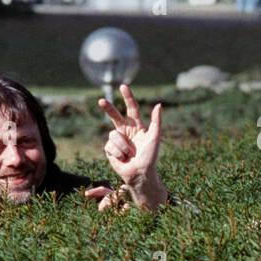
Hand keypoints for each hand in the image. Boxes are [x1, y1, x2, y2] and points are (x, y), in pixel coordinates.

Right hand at [96, 84, 167, 210]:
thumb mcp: (155, 137)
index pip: (131, 109)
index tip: (123, 86)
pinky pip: (109, 145)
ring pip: (113, 135)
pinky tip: (123, 159)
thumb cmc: (150, 156)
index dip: (128, 97)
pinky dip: (117, 152)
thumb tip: (158, 105)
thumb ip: (156, 121)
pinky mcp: (110, 149)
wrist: (141, 173)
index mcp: (137, 127)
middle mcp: (126, 131)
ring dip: (123, 146)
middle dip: (108, 108)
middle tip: (101, 101)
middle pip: (115, 116)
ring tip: (130, 154)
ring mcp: (117, 140)